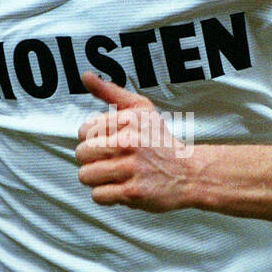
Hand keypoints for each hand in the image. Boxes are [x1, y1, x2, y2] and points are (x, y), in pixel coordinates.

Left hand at [75, 72, 195, 211]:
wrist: (190, 173)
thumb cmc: (161, 142)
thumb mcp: (141, 110)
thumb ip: (111, 92)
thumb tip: (86, 76)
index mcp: (128, 121)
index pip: (84, 130)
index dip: (93, 139)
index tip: (108, 143)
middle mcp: (129, 142)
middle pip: (82, 153)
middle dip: (92, 160)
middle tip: (111, 161)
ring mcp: (131, 168)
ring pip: (86, 175)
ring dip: (97, 178)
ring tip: (114, 175)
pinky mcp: (133, 192)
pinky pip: (98, 195)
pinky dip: (106, 195)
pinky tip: (120, 188)